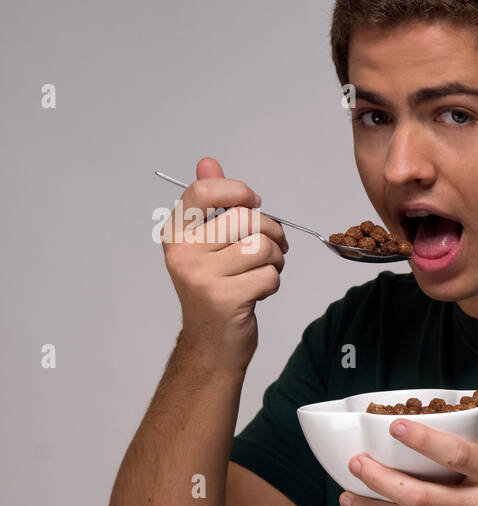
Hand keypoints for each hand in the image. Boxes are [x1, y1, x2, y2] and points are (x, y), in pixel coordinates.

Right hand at [162, 157, 288, 374]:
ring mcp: (200, 276)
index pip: (203, 191)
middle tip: (273, 247)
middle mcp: (182, 252)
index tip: (254, 203)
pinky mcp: (223, 298)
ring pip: (261, 246)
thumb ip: (210, 203)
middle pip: (244, 219)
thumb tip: (208, 162)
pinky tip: (259, 291)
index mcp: (175, 233)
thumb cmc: (216, 288)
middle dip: (272, 231)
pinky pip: (268, 275)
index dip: (237, 191)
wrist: (211, 343)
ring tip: (266, 269)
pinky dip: (273, 282)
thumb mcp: (208, 244)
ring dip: (276, 259)